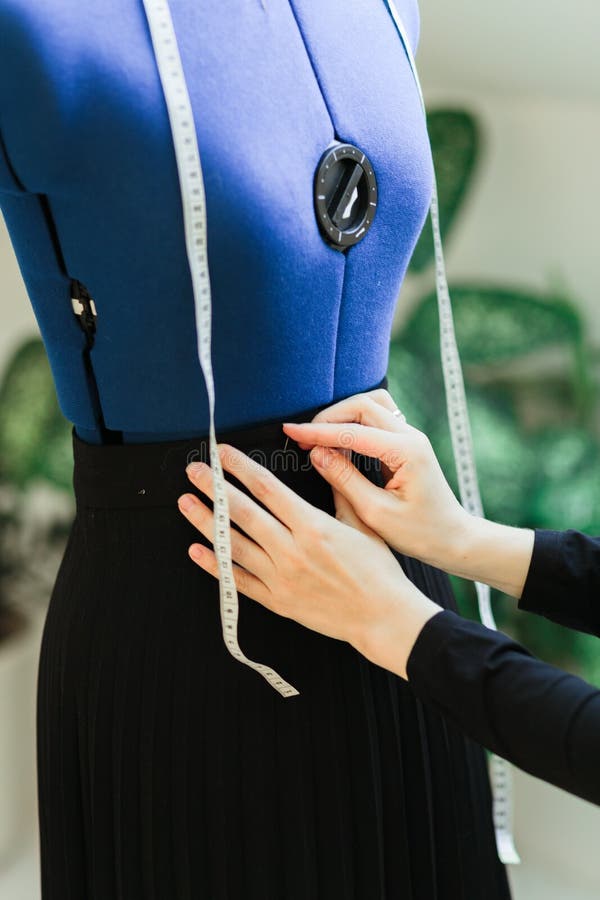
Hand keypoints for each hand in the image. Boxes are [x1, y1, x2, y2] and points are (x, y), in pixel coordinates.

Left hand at [176, 444, 440, 676]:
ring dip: (206, 523)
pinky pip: (238, 581)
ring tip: (186, 503)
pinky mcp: (277, 601)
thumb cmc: (377, 570)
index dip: (241, 468)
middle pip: (243, 513)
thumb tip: (323, 456)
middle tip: (194, 472)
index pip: (267, 488)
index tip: (223, 455)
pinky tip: (196, 551)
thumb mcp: (363, 523)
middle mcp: (292, 550)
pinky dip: (215, 566)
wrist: (382, 617)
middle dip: (215, 489)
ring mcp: (281, 577)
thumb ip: (339, 489)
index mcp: (313, 527)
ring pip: (233, 545)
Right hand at [281, 388, 470, 572]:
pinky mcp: (407, 444)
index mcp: (406, 452)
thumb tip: (316, 454)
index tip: (290, 432)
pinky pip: (377, 419)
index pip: (353, 431)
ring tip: (320, 437)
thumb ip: (344, 479)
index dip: (318, 431)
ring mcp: (411, 437)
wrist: (453, 540)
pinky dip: (354, 423)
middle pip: (362, 405)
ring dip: (343, 415)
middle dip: (328, 418)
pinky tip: (339, 442)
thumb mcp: (376, 512)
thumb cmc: (420, 533)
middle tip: (303, 438)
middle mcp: (411, 436)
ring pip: (371, 405)